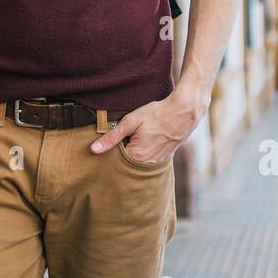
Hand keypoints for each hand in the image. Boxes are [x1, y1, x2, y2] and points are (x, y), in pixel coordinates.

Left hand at [90, 87, 207, 163]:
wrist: (183, 112)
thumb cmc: (157, 114)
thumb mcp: (131, 121)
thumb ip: (112, 137)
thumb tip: (94, 150)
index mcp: (136, 157)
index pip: (115, 161)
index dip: (110, 151)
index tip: (107, 142)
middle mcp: (147, 165)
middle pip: (126, 163)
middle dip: (120, 153)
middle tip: (123, 137)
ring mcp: (157, 163)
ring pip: (137, 161)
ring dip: (132, 152)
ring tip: (135, 137)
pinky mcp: (164, 158)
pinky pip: (148, 160)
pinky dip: (143, 153)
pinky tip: (145, 140)